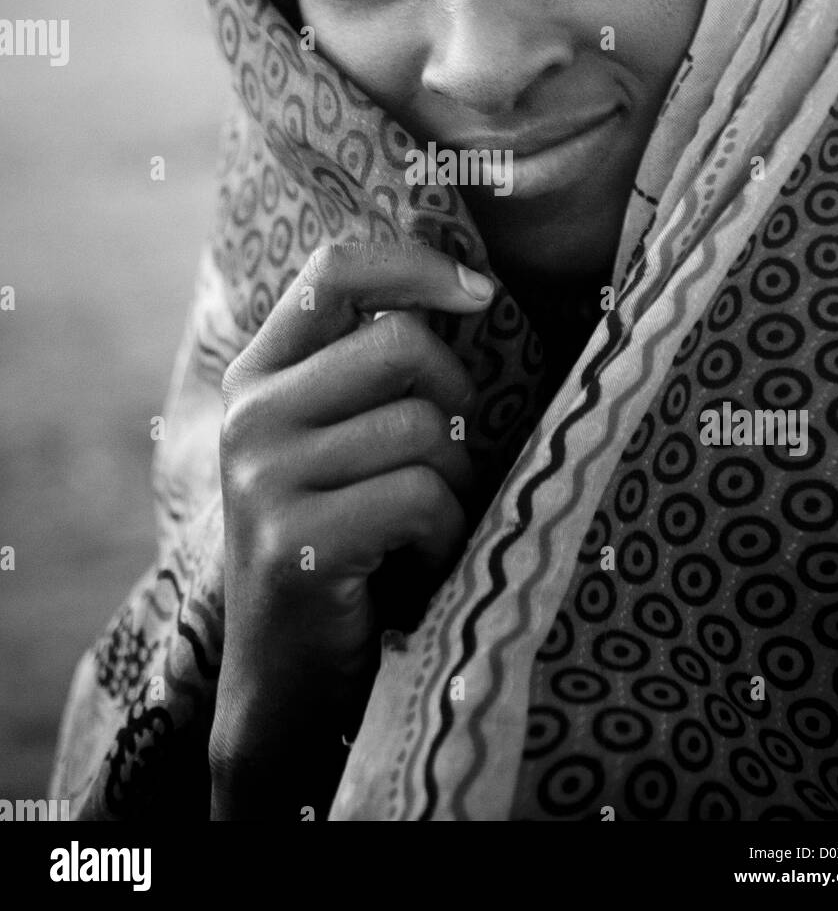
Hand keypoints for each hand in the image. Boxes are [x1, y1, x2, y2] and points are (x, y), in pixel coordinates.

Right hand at [209, 240, 493, 818]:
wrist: (289, 677)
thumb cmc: (347, 539)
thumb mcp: (341, 440)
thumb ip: (371, 369)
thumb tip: (473, 286)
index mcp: (259, 375)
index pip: (334, 269)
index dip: (417, 266)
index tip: (481, 295)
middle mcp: (250, 415)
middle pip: (402, 344)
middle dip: (456, 402)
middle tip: (444, 465)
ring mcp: (264, 477)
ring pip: (424, 428)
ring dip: (453, 487)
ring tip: (420, 528)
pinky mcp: (295, 541)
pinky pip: (422, 498)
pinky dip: (444, 539)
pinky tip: (412, 569)